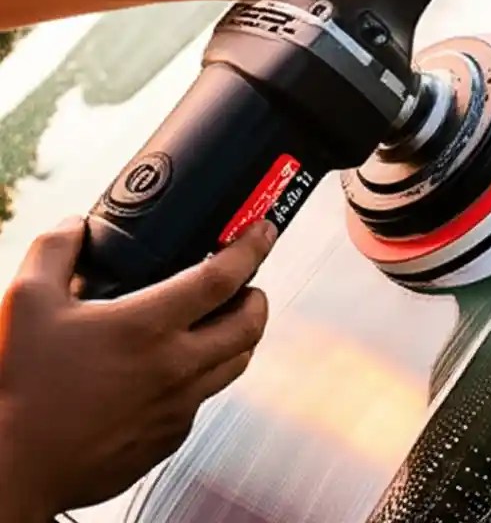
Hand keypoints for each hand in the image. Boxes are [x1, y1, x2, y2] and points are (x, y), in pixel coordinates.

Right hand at [0, 217, 275, 520]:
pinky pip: (203, 399)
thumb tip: (75, 226)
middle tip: (247, 284)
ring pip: (235, 364)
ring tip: (220, 322)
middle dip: (256, 296)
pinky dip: (202, 377)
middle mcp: (176, 366)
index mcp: (148, 327)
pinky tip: (176, 370)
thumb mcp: (27, 301)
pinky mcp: (170, 436)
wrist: (15, 467)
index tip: (262, 232)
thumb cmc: (20, 389)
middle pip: (250, 324)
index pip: (223, 277)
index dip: (251, 248)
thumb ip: (55, 251)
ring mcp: (179, 405)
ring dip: (238, 337)